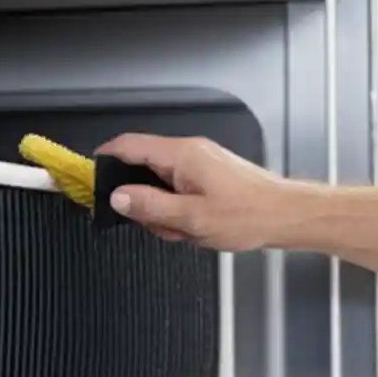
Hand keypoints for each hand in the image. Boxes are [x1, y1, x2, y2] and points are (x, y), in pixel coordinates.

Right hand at [95, 133, 297, 250]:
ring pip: (162, 185)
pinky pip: (180, 191)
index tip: (88, 177)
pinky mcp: (211, 176)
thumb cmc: (249, 215)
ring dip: (166, 212)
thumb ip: (150, 207)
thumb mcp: (191, 218)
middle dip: (144, 203)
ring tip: (188, 231)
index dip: (103, 160)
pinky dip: (181, 212)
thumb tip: (117, 197)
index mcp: (181, 155)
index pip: (128, 145)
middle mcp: (190, 152)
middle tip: (161, 226)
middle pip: (143, 170)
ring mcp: (201, 163)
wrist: (289, 216)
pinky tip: (197, 229)